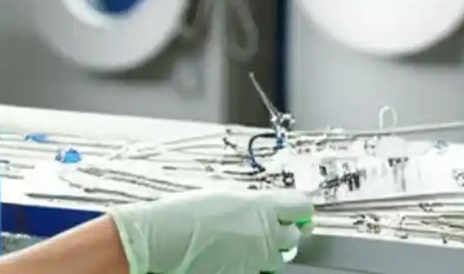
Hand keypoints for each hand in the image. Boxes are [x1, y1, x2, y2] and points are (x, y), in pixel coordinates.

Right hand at [108, 188, 313, 273]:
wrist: (161, 239)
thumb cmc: (185, 213)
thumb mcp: (224, 197)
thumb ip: (253, 206)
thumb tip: (267, 210)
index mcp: (263, 206)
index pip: (302, 207)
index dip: (300, 212)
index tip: (298, 216)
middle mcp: (266, 234)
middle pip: (294, 236)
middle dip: (285, 234)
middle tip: (268, 232)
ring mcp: (256, 260)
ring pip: (278, 260)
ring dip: (268, 254)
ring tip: (245, 248)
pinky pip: (257, 273)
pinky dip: (250, 268)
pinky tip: (231, 260)